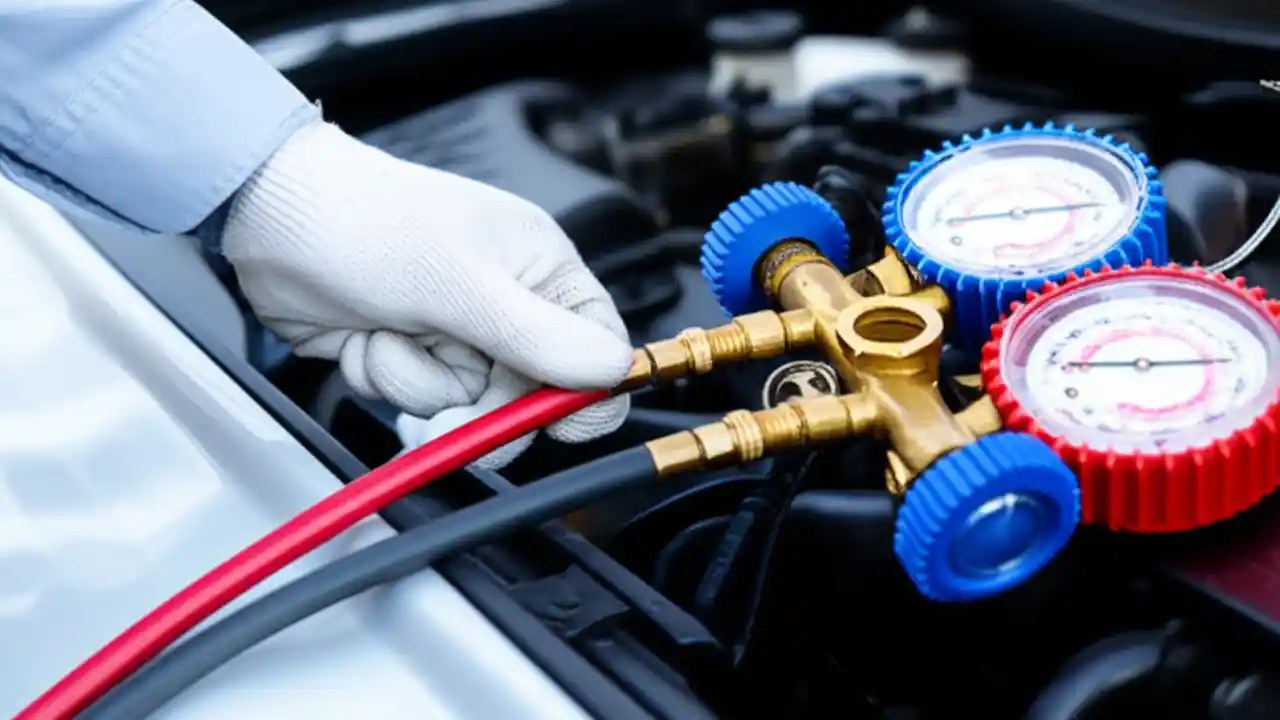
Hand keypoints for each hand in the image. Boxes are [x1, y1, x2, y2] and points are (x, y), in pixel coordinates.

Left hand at [221, 120, 631, 467]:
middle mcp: (510, 304)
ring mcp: (458, 332)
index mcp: (542, 272)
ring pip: (468, 405)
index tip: (549, 419)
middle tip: (450, 416)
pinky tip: (365, 336)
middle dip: (481, 410)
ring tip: (389, 333)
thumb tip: (615, 369)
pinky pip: (417, 400)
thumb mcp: (461, 285)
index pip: (598, 351)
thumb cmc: (367, 220)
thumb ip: (539, 337)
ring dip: (417, 383)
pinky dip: (385, 377)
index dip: (583, 395)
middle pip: (530, 397)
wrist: (268, 216)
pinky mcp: (411, 352)